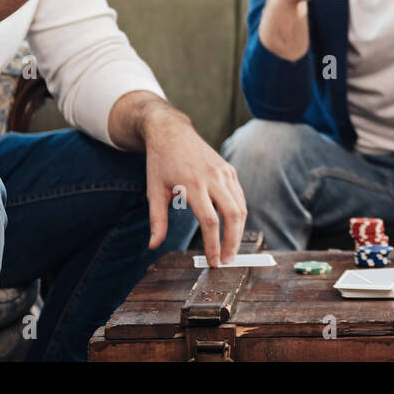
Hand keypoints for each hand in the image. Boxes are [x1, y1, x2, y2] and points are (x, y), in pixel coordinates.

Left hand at [141, 106, 246, 267]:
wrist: (171, 132)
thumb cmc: (160, 162)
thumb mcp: (154, 191)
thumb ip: (157, 220)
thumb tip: (153, 245)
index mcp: (193, 185)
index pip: (210, 221)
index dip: (214, 244)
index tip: (213, 261)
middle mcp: (213, 178)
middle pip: (233, 215)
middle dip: (232, 242)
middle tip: (227, 261)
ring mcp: (224, 172)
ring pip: (241, 207)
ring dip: (239, 231)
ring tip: (231, 249)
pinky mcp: (229, 170)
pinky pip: (239, 196)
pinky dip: (239, 214)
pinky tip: (232, 228)